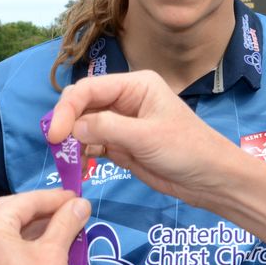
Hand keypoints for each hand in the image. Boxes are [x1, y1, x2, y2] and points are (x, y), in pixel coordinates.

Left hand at [0, 189, 88, 264]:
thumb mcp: (54, 253)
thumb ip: (66, 222)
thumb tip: (80, 203)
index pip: (24, 201)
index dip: (53, 197)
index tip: (76, 197)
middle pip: (10, 213)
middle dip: (40, 209)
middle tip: (68, 209)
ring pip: (5, 232)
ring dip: (32, 227)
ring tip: (60, 227)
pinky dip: (20, 245)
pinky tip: (42, 247)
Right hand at [46, 70, 251, 203]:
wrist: (210, 179)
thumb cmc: (187, 150)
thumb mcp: (147, 137)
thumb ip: (107, 128)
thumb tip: (73, 128)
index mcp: (135, 85)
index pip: (89, 88)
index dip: (67, 108)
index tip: (54, 135)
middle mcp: (125, 99)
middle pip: (82, 104)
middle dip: (66, 123)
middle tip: (57, 147)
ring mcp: (122, 123)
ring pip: (84, 126)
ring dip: (72, 141)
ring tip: (67, 159)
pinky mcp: (121, 145)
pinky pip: (92, 144)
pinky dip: (82, 154)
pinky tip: (79, 166)